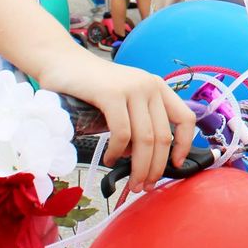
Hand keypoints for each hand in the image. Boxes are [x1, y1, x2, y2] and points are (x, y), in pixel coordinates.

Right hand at [36, 52, 196, 193]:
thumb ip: (138, 121)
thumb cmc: (91, 86)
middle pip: (163, 136)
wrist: (62, 62)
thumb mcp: (124, 100)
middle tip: (145, 186)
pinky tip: (109, 159)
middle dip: (155, 167)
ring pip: (145, 138)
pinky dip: (117, 152)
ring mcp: (131, 88)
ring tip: (131, 181)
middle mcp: (150, 86)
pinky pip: (122, 132)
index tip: (175, 165)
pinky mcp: (111, 94)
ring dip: (139, 166)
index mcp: (158, 88)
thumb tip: (143, 156)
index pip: (185, 118)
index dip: (184, 145)